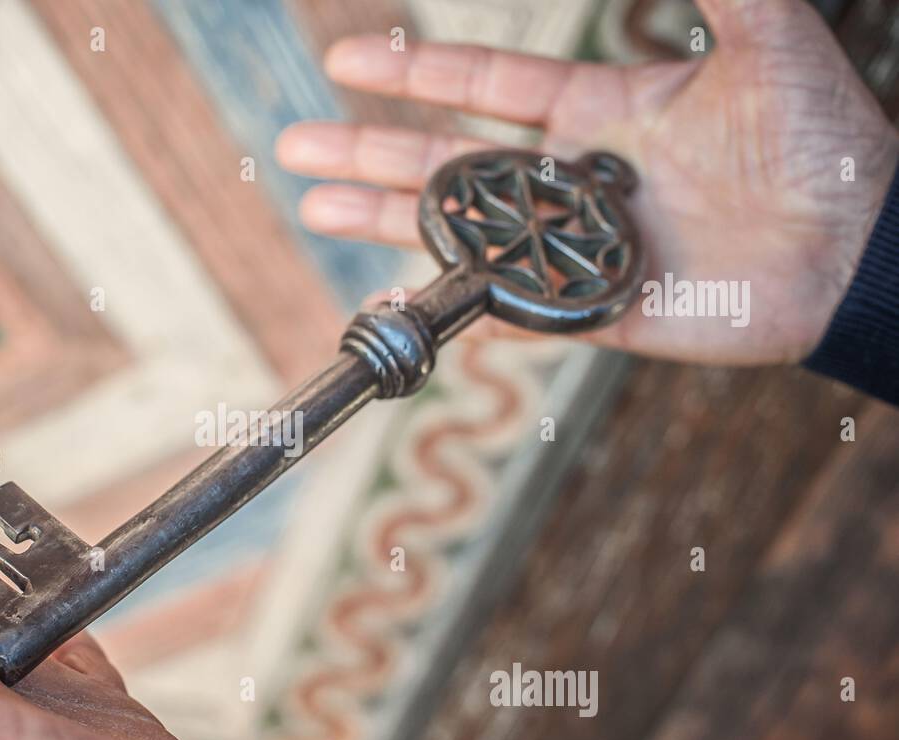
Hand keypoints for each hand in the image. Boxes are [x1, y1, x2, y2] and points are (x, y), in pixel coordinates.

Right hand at [277, 0, 898, 364]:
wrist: (856, 250)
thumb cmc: (822, 143)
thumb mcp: (767, 36)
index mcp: (598, 112)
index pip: (483, 88)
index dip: (414, 72)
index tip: (345, 62)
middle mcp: (569, 179)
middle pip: (443, 162)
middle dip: (366, 151)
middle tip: (292, 146)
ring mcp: (568, 247)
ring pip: (453, 232)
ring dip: (379, 219)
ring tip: (312, 207)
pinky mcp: (586, 309)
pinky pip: (498, 307)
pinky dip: (441, 303)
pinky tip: (387, 294)